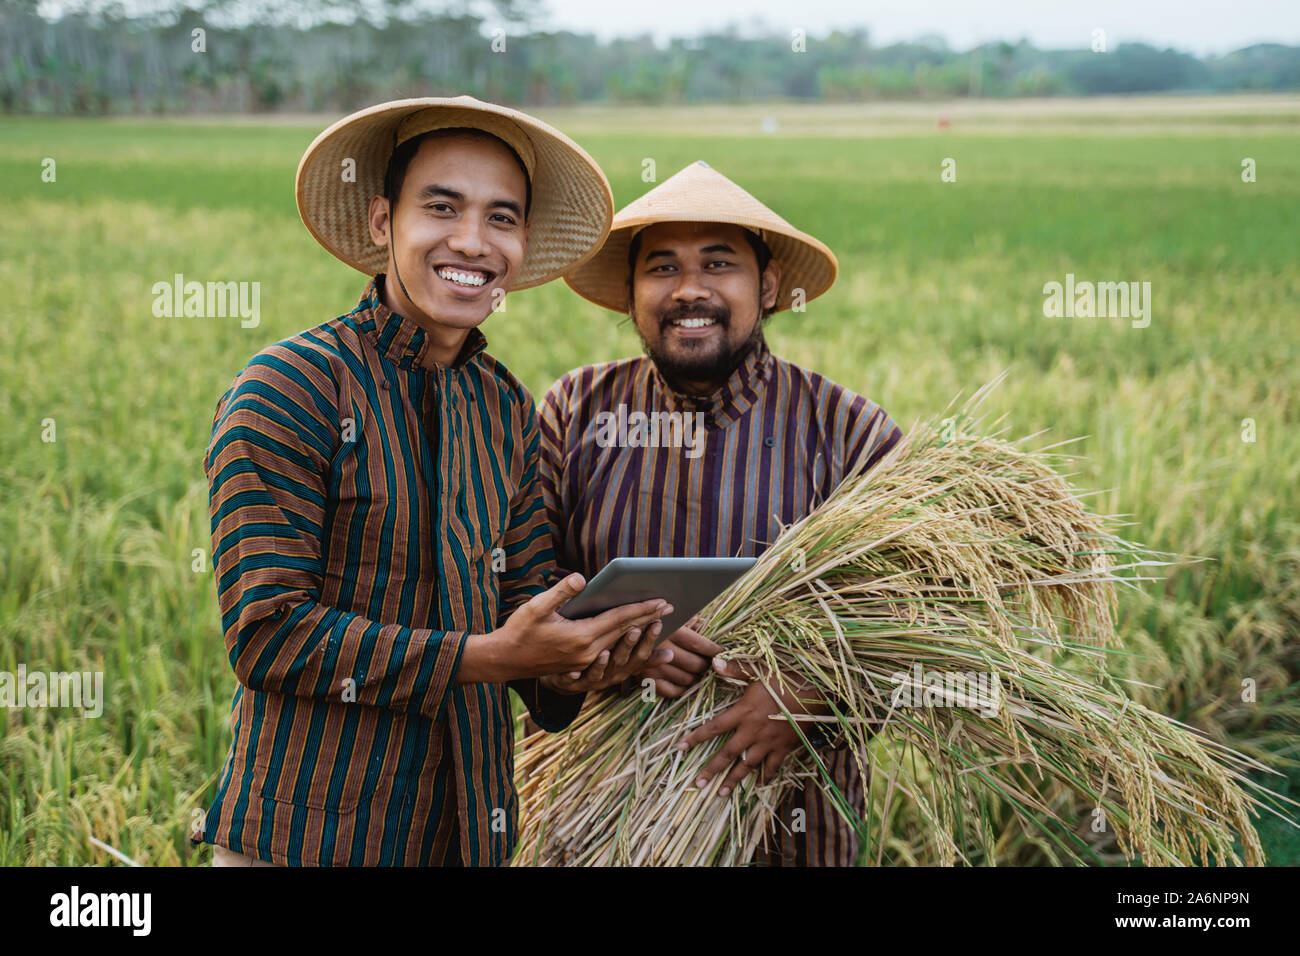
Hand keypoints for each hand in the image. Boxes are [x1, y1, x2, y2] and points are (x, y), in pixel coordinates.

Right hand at [491, 573, 671, 679]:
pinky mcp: (581, 667)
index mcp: (581, 637)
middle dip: (649, 619)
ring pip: (620, 644)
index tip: (662, 600)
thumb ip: (562, 591)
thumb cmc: (519, 630)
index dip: (642, 609)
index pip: (619, 620)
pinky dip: (626, 646)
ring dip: (641, 632)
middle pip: (625, 632)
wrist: (505, 660)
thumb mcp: (537, 606)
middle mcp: (588, 652)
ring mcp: (585, 663)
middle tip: (671, 606)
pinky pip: (611, 655)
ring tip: (659, 622)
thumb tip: (583, 578)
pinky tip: (636, 641)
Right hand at [638, 617, 724, 698]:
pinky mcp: (646, 680)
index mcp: (671, 631)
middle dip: (707, 664)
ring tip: (698, 670)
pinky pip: (672, 691)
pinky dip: (682, 688)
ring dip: (696, 677)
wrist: (618, 635)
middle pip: (696, 665)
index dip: (714, 650)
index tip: (722, 651)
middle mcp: (663, 650)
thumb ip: (687, 620)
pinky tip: (684, 681)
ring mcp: (654, 667)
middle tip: (710, 662)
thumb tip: (704, 625)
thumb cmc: (646, 620)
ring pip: (687, 679)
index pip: (700, 645)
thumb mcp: (668, 615)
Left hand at [677, 658, 826, 795]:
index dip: (697, 737)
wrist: (817, 693)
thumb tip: (713, 662)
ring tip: (721, 793)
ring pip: (748, 765)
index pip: (715, 727)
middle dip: (712, 769)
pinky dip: (765, 776)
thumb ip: (735, 668)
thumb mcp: (760, 670)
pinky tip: (759, 784)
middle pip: (728, 753)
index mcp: (744, 712)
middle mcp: (753, 731)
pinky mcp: (784, 748)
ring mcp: (769, 742)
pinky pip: (772, 766)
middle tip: (698, 784)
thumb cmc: (787, 678)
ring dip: (734, 779)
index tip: (681, 747)